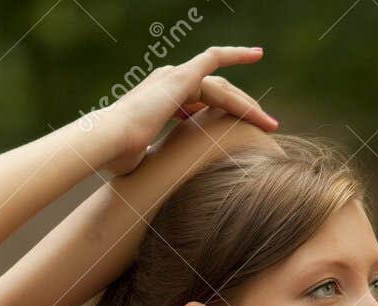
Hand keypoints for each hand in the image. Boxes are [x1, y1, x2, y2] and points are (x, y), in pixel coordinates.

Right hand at [100, 45, 277, 175]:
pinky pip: (215, 58)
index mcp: (158, 100)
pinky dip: (236, 54)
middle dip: (241, 110)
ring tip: (269, 123)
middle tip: (263, 128)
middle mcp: (167, 82)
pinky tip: (258, 54)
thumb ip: (151, 159)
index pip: (197, 102)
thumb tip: (153, 180)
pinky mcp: (181, 76)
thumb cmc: (116, 157)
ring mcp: (175, 76)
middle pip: (215, 94)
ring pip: (222, 87)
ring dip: (248, 105)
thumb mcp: (140, 160)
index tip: (234, 126)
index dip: (217, 114)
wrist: (108, 141)